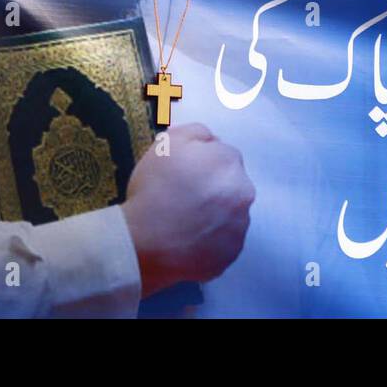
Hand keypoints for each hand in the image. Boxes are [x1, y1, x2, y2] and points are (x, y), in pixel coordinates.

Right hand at [121, 123, 254, 298]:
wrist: (143, 242)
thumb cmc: (153, 189)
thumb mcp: (167, 143)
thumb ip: (195, 132)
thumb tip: (211, 139)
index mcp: (229, 162)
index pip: (222, 154)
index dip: (201, 162)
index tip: (183, 174)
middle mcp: (243, 193)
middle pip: (231, 183)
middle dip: (213, 186)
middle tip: (183, 196)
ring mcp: (239, 227)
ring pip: (230, 213)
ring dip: (215, 213)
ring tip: (184, 220)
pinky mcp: (232, 254)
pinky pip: (224, 241)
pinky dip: (212, 239)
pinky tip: (189, 238)